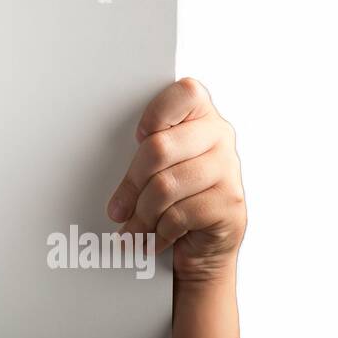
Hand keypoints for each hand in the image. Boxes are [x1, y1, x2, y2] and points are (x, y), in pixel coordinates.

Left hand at [106, 78, 245, 282]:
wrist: (206, 244)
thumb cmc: (174, 196)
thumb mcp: (159, 167)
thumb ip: (146, 152)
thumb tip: (107, 164)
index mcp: (201, 115)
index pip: (184, 93)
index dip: (156, 113)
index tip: (138, 137)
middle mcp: (220, 136)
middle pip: (160, 148)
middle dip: (131, 184)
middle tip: (116, 209)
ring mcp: (229, 170)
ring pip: (165, 187)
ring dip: (141, 216)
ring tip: (131, 230)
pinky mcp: (231, 202)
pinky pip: (179, 215)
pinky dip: (159, 232)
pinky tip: (154, 238)